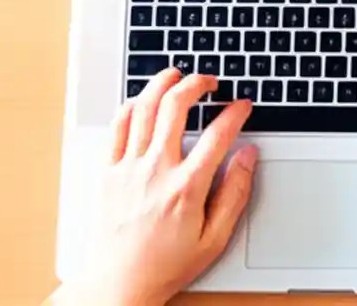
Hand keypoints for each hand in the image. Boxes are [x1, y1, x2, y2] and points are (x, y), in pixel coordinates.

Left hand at [51, 68, 256, 305]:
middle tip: (209, 81)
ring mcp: (128, 169)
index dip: (235, 113)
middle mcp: (155, 171)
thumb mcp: (215, 238)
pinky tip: (143, 100)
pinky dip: (131, 106)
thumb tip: (248, 157)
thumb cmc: (166, 265)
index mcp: (186, 188)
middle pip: (176, 107)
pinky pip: (118, 127)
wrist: (119, 283)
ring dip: (161, 84)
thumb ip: (236, 193)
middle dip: (197, 84)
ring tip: (175, 74)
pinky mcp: (108, 172)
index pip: (218, 134)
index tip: (242, 105)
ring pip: (144, 108)